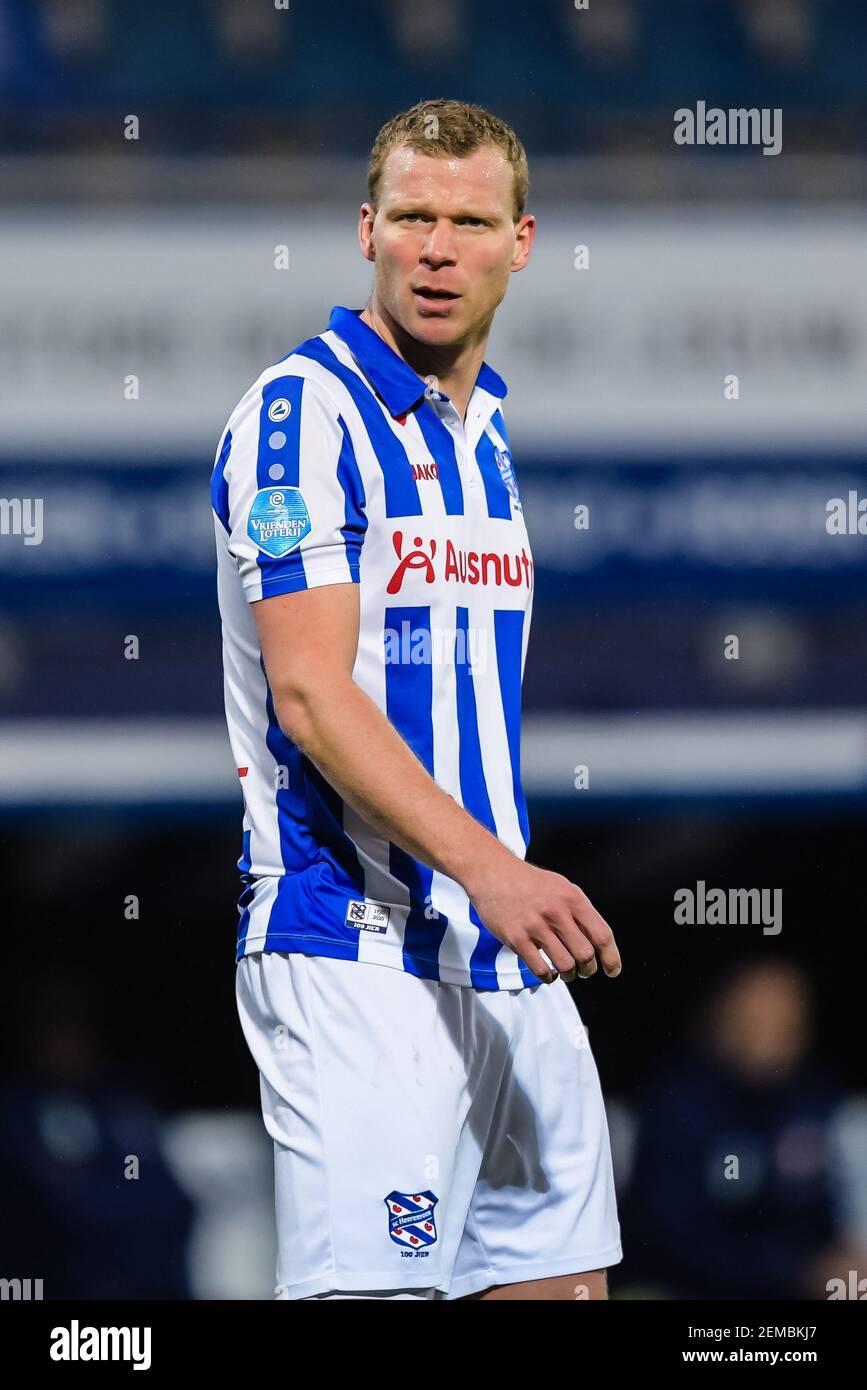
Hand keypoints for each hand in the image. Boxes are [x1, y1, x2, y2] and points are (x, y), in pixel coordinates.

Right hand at [465, 853, 620, 984]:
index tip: (612, 970)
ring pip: (565, 964)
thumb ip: (579, 910)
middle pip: (585, 954)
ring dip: (569, 975)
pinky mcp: (516, 938)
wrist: (493, 873)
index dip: (611, 958)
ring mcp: (536, 926)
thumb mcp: (561, 886)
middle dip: (588, 969)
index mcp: (573, 898)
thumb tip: (598, 941)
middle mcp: (557, 912)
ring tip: (566, 973)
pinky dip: (548, 977)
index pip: (601, 935)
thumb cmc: (529, 882)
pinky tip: (548, 973)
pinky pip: (540, 968)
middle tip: (584, 970)